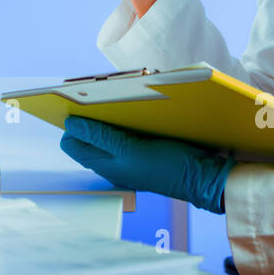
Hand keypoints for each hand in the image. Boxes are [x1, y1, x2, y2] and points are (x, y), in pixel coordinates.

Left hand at [59, 115, 232, 213]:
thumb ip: (101, 138)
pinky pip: (125, 131)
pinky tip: (135, 109)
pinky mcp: (143, 148)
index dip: (73, 124)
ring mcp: (128, 156)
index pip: (72, 144)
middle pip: (88, 136)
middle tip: (102, 97)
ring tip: (120, 101)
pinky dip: (126, 119)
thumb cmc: (168, 167)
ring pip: (107, 132)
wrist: (202, 177)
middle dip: (90, 116)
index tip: (80, 103)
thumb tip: (71, 124)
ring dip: (109, 116)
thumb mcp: (131, 150)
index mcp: (104, 165)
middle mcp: (112, 162)